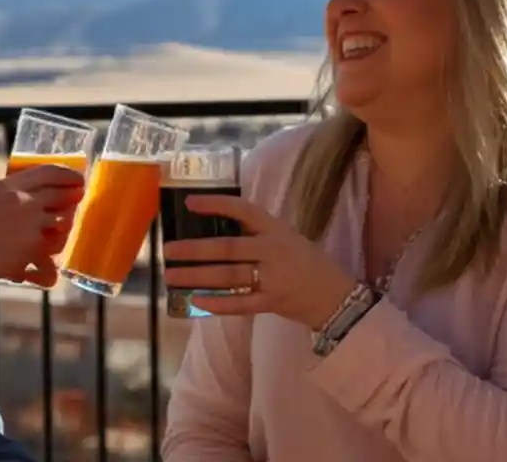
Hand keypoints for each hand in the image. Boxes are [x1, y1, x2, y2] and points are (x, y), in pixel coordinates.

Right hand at [0, 164, 84, 286]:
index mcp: (11, 186)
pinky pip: (51, 259)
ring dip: (62, 231)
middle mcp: (24, 203)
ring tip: (56, 234)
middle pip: (61, 197)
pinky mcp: (30, 253)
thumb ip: (15, 192)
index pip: (50, 172)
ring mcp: (30, 229)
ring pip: (62, 227)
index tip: (78, 179)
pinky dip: (50, 268)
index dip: (69, 175)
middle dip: (72, 199)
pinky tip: (48, 270)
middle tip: (77, 199)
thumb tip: (40, 195)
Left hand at [162, 194, 355, 328]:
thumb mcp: (286, 238)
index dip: (216, 205)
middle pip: (227, 248)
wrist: (337, 295)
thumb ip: (256, 234)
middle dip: (194, 250)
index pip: (243, 210)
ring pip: (228, 276)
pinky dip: (218, 303)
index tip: (190, 203)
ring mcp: (274, 277)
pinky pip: (241, 303)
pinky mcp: (273, 302)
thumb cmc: (306, 262)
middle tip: (168, 251)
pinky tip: (197, 301)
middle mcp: (273, 250)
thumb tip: (213, 231)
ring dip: (197, 276)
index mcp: (276, 229)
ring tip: (172, 275)